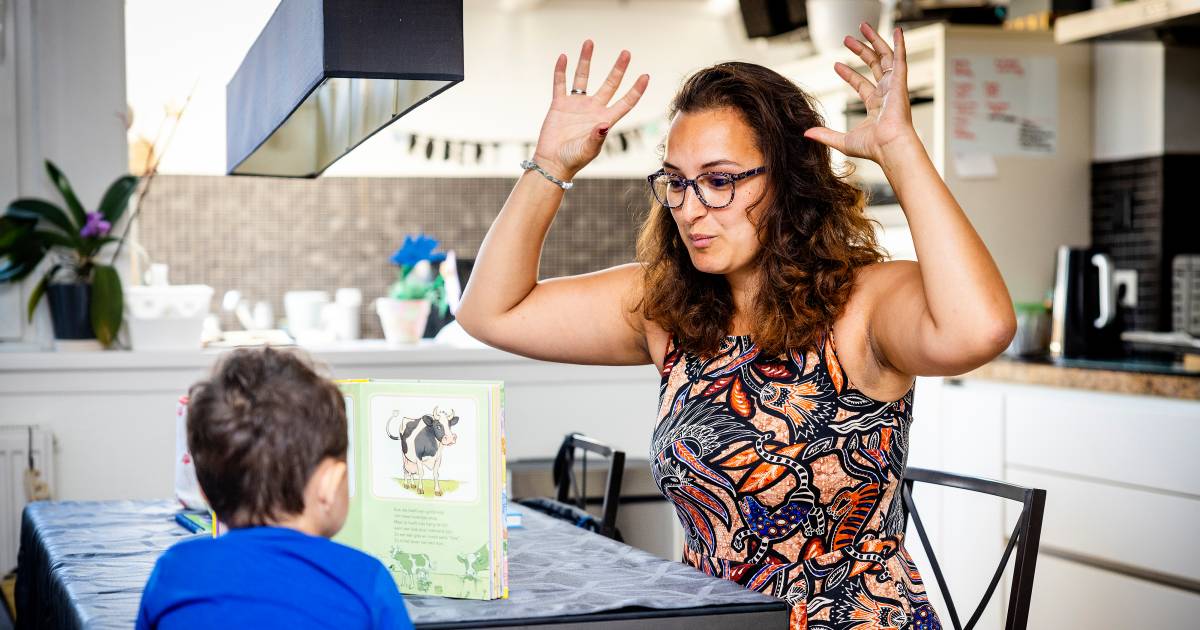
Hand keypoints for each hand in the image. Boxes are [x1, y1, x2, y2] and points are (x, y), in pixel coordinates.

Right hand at [532, 40, 649, 180]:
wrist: (552, 162)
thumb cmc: (573, 160)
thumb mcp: (587, 150)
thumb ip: (596, 138)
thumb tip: (604, 125)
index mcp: (605, 120)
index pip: (625, 102)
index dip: (636, 90)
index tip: (645, 76)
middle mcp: (593, 109)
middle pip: (610, 84)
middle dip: (618, 68)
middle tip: (626, 52)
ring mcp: (577, 105)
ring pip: (583, 77)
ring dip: (586, 60)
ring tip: (589, 42)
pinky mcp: (560, 104)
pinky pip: (560, 84)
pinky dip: (561, 71)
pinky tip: (563, 57)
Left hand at [803, 23, 916, 163]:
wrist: (890, 146)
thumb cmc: (873, 148)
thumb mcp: (842, 140)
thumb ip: (825, 135)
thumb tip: (806, 133)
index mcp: (876, 106)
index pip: (861, 85)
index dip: (848, 74)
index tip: (836, 64)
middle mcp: (886, 94)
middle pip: (873, 66)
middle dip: (861, 51)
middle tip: (848, 39)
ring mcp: (894, 87)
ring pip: (885, 57)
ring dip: (874, 41)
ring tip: (863, 27)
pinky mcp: (900, 82)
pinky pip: (900, 58)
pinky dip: (900, 44)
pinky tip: (897, 30)